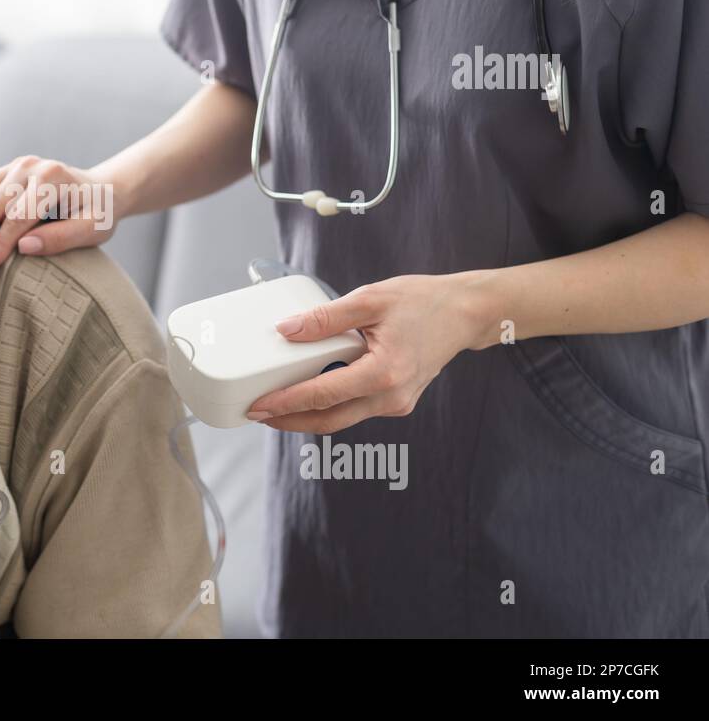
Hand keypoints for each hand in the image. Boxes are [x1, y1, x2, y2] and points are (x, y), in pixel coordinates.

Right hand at [0, 156, 119, 274]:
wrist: (104, 190)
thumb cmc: (99, 214)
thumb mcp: (93, 230)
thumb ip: (61, 238)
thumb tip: (24, 247)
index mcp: (52, 180)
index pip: (19, 217)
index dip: (1, 243)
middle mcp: (31, 167)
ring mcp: (18, 166)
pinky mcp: (8, 169)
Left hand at [247, 273, 488, 433]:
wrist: (465, 313)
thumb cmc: (422, 302)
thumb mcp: (370, 300)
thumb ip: (326, 318)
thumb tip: (285, 330)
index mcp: (384, 373)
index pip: (323, 395)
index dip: (286, 403)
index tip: (257, 406)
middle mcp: (391, 396)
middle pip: (328, 420)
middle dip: (289, 421)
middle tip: (255, 413)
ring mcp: (396, 403)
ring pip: (341, 419)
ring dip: (307, 415)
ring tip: (274, 403)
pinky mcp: (397, 401)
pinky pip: (355, 409)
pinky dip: (329, 405)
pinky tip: (308, 392)